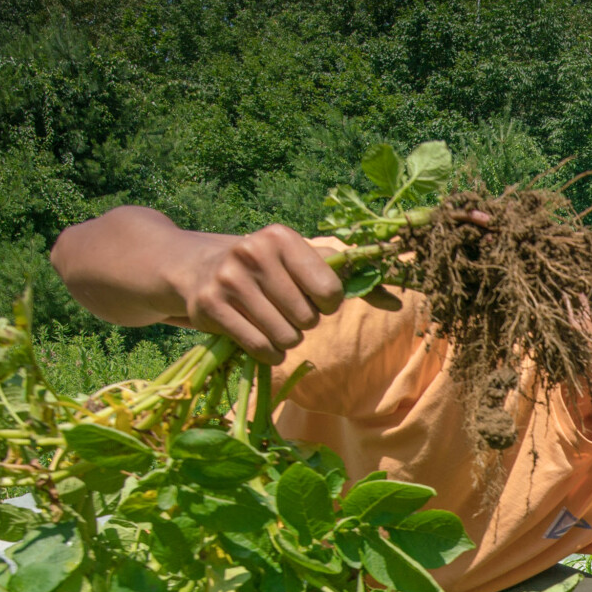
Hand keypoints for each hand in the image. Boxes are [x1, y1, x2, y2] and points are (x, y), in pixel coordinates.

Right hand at [168, 225, 346, 364]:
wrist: (198, 268)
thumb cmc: (266, 269)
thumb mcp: (303, 261)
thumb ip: (349, 280)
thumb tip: (394, 303)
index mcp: (281, 237)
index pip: (330, 290)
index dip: (328, 303)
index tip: (313, 297)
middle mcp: (253, 253)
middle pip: (308, 318)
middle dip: (303, 321)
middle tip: (283, 308)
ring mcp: (229, 280)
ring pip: (286, 337)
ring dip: (286, 339)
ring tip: (271, 321)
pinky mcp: (210, 306)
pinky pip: (261, 349)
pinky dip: (269, 354)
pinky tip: (262, 339)